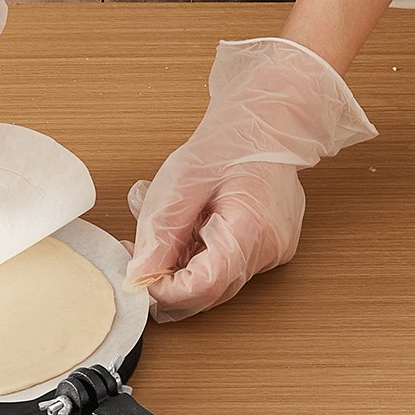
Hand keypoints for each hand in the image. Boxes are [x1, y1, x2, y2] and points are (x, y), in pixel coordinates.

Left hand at [127, 38, 376, 321]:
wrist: (267, 123)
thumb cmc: (230, 142)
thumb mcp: (181, 182)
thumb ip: (160, 234)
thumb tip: (140, 277)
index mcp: (253, 226)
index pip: (207, 284)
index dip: (168, 290)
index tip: (140, 277)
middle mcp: (271, 247)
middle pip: (212, 291)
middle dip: (170, 280)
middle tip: (142, 252)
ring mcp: (274, 251)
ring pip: (217, 282)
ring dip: (183, 265)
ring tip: (169, 226)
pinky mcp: (270, 249)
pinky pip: (228, 267)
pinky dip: (201, 256)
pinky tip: (192, 227)